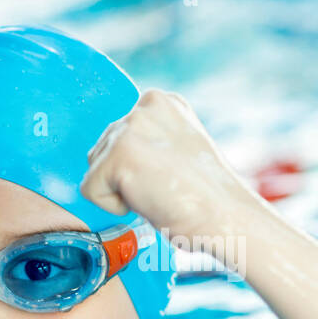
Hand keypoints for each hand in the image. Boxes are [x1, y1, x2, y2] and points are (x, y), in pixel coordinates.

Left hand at [80, 88, 261, 242]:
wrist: (227, 216)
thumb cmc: (207, 196)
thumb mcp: (176, 150)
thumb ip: (147, 142)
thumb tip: (110, 157)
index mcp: (160, 102)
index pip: (119, 136)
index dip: (139, 168)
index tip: (171, 176)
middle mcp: (143, 106)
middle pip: (101, 150)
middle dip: (125, 178)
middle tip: (165, 188)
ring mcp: (131, 128)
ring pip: (94, 170)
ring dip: (121, 191)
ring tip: (159, 192)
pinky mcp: (119, 155)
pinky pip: (90, 191)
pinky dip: (114, 207)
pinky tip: (150, 200)